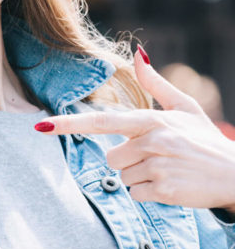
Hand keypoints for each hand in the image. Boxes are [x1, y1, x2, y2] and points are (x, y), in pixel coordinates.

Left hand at [34, 47, 234, 210]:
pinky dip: (149, 194)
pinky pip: (135, 195)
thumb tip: (138, 53)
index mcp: (152, 120)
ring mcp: (158, 165)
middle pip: (111, 158)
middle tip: (159, 159)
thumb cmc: (206, 141)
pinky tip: (171, 186)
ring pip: (122, 177)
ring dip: (139, 179)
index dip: (70, 124)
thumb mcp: (186, 108)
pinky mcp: (163, 189)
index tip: (42, 126)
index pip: (103, 120)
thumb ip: (157, 84)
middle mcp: (153, 140)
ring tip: (167, 171)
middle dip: (128, 162)